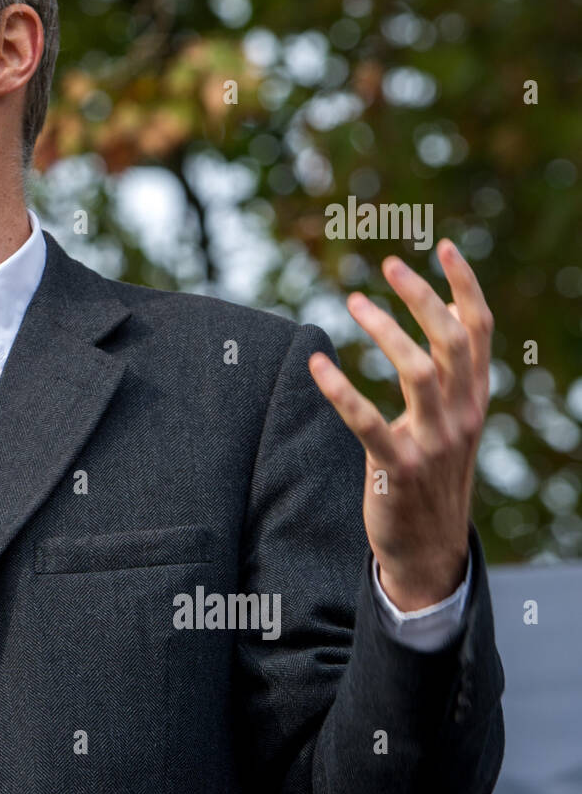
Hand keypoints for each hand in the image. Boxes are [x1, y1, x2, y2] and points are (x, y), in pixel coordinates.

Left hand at [308, 240, 492, 610]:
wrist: (428, 548)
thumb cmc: (432, 475)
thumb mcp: (452, 422)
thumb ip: (451, 375)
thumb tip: (445, 316)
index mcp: (474, 399)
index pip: (478, 330)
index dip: (464, 285)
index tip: (441, 245)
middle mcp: (462, 415)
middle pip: (451, 340)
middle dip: (422, 295)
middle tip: (387, 263)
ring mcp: (433, 443)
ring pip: (417, 371)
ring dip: (384, 330)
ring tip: (352, 301)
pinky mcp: (398, 468)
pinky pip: (366, 422)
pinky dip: (339, 389)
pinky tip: (316, 364)